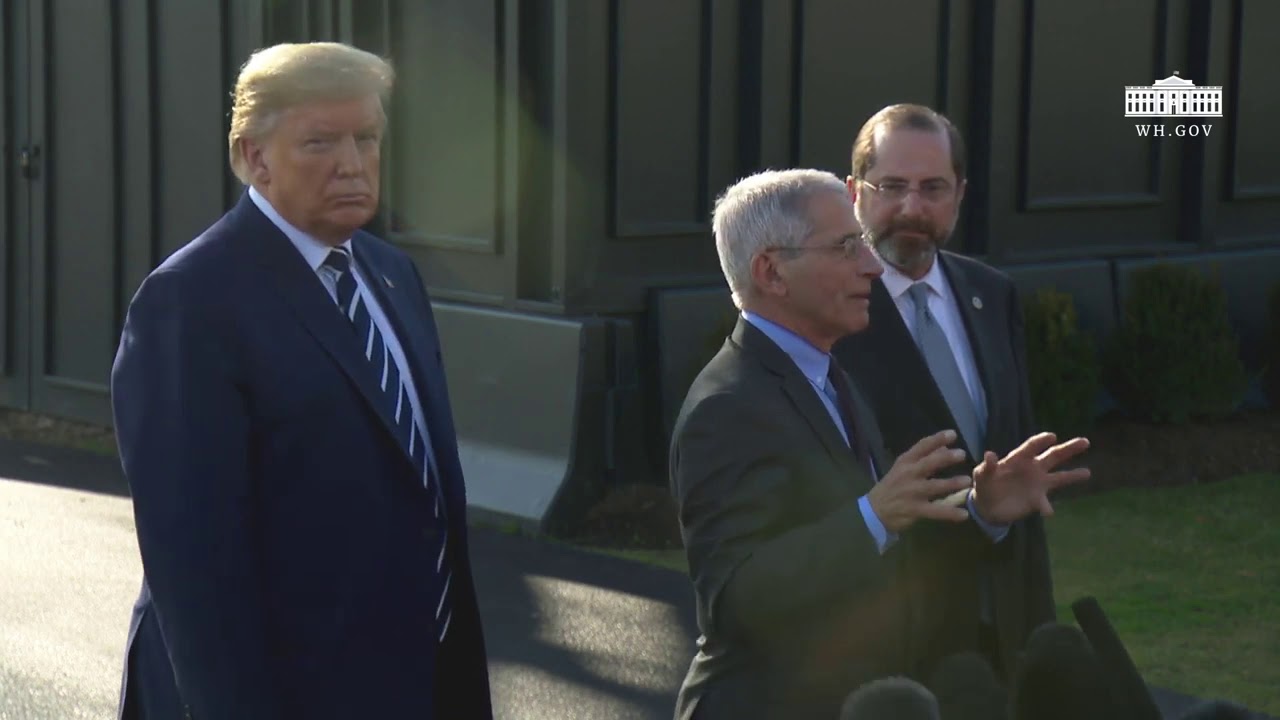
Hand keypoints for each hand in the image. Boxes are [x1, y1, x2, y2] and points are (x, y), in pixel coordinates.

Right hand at [868, 429, 973, 533]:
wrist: (875, 510)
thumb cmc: (892, 486)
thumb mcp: (903, 468)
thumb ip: (923, 457)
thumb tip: (943, 446)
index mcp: (905, 462)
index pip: (921, 447)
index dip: (937, 439)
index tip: (953, 434)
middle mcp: (908, 475)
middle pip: (928, 464)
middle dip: (945, 458)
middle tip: (962, 454)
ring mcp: (912, 492)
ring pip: (934, 486)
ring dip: (951, 483)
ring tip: (967, 481)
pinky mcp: (915, 509)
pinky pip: (935, 511)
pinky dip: (950, 513)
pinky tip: (964, 514)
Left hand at [971, 432, 1090, 524]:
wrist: (987, 507)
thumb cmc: (985, 485)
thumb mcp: (981, 476)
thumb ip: (986, 467)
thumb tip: (990, 454)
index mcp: (1018, 459)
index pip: (1031, 447)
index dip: (1041, 441)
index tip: (1052, 436)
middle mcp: (1033, 468)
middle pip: (1053, 455)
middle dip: (1069, 449)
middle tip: (1085, 441)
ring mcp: (1038, 483)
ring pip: (1059, 477)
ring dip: (1073, 475)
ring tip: (1087, 472)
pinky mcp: (1037, 499)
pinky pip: (1045, 503)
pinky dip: (1046, 508)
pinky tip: (1048, 512)